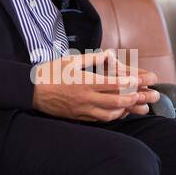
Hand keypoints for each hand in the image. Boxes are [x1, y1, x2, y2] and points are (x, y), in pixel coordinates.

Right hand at [31, 49, 161, 120]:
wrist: (32, 91)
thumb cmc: (51, 73)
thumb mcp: (71, 60)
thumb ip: (91, 58)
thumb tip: (107, 54)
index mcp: (84, 82)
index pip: (112, 84)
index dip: (128, 83)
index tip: (139, 81)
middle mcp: (85, 98)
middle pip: (115, 102)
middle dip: (132, 99)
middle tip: (143, 97)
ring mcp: (82, 109)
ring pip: (109, 114)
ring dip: (123, 111)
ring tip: (133, 106)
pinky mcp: (78, 116)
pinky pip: (99, 119)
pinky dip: (111, 116)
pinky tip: (117, 112)